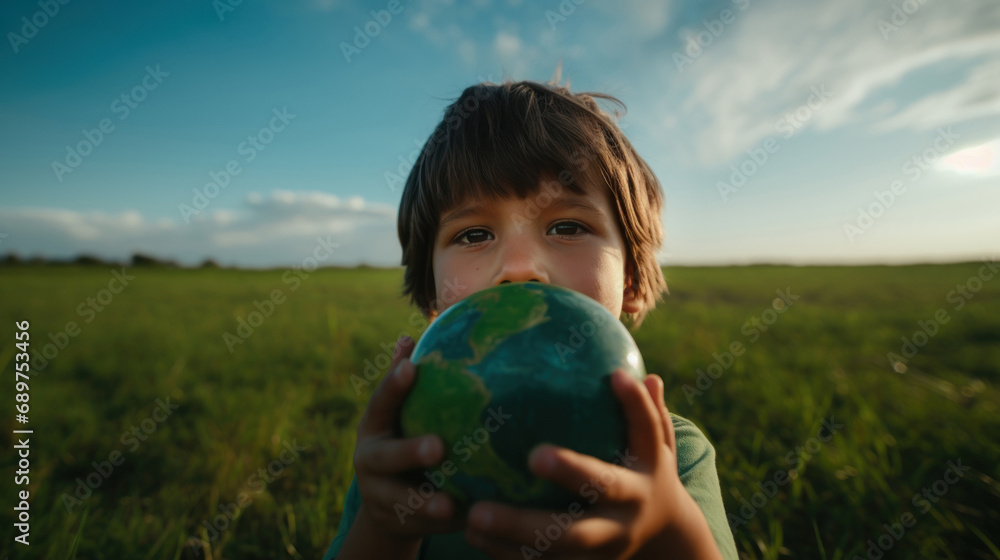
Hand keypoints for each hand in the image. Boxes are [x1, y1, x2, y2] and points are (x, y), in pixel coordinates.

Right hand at [351, 335, 466, 541]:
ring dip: (425, 503)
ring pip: (400, 502)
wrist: (385, 502)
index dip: (393, 386)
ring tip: (451, 504)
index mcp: (373, 427)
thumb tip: (410, 334)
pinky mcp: (396, 524)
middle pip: (385, 459)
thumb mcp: (398, 414)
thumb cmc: (401, 438)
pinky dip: (443, 525)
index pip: (380, 403)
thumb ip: (402, 383)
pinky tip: (470, 520)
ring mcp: (379, 496)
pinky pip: (421, 527)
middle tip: (438, 447)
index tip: (412, 367)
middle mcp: (369, 461)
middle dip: (409, 452)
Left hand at [462, 370, 691, 558]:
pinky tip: (472, 533)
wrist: (666, 543)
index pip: (648, 432)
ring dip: (517, 530)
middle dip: (571, 474)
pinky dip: (507, 553)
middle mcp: (628, 510)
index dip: (635, 405)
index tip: (616, 377)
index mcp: (646, 473)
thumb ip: (651, 415)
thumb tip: (647, 376)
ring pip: (563, 542)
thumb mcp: (659, 449)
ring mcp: (606, 544)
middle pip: (601, 491)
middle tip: (534, 455)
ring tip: (476, 513)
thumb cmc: (647, 478)